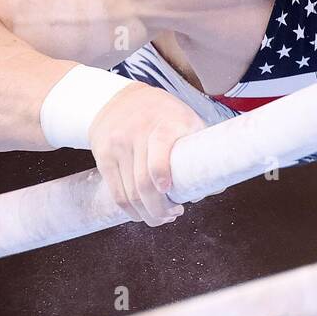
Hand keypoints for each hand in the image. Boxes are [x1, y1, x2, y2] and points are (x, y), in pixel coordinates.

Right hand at [88, 82, 207, 226]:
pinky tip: (141, 212)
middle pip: (143, 183)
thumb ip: (202, 153)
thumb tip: (214, 188)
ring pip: (128, 193)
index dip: (162, 175)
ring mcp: (117, 145)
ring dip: (145, 213)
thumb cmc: (165, 115)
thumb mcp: (188, 122)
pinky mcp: (102, 155)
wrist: (121, 98)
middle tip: (172, 216)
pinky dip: (129, 209)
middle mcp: (138, 133)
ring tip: (160, 217)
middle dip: (159, 210)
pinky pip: (115, 192)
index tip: (171, 193)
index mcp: (165, 124)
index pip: (159, 151)